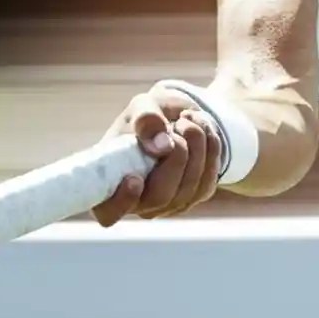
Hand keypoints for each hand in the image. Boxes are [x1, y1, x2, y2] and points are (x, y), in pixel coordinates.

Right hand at [91, 85, 223, 225]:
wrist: (177, 115)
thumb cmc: (149, 115)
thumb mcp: (142, 106)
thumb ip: (146, 119)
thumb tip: (162, 146)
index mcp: (110, 182)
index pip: (107, 212)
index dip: (120, 203)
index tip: (133, 179)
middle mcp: (137, 202)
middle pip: (159, 196)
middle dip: (177, 156)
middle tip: (180, 124)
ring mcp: (168, 204)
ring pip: (188, 188)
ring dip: (197, 146)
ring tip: (188, 119)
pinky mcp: (195, 196)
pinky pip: (208, 180)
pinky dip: (211, 148)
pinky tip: (201, 127)